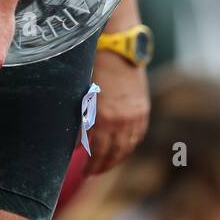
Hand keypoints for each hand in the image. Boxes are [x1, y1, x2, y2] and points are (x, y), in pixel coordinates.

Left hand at [84, 50, 149, 174]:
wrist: (117, 46)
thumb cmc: (92, 65)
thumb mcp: (82, 92)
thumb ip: (82, 117)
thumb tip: (76, 138)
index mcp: (100, 115)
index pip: (95, 150)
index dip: (89, 163)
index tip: (83, 171)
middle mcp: (120, 119)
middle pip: (111, 153)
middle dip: (100, 166)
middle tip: (91, 173)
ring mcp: (134, 115)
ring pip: (126, 148)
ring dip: (115, 160)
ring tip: (105, 166)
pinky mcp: (143, 109)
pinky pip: (137, 136)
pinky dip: (129, 146)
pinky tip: (121, 151)